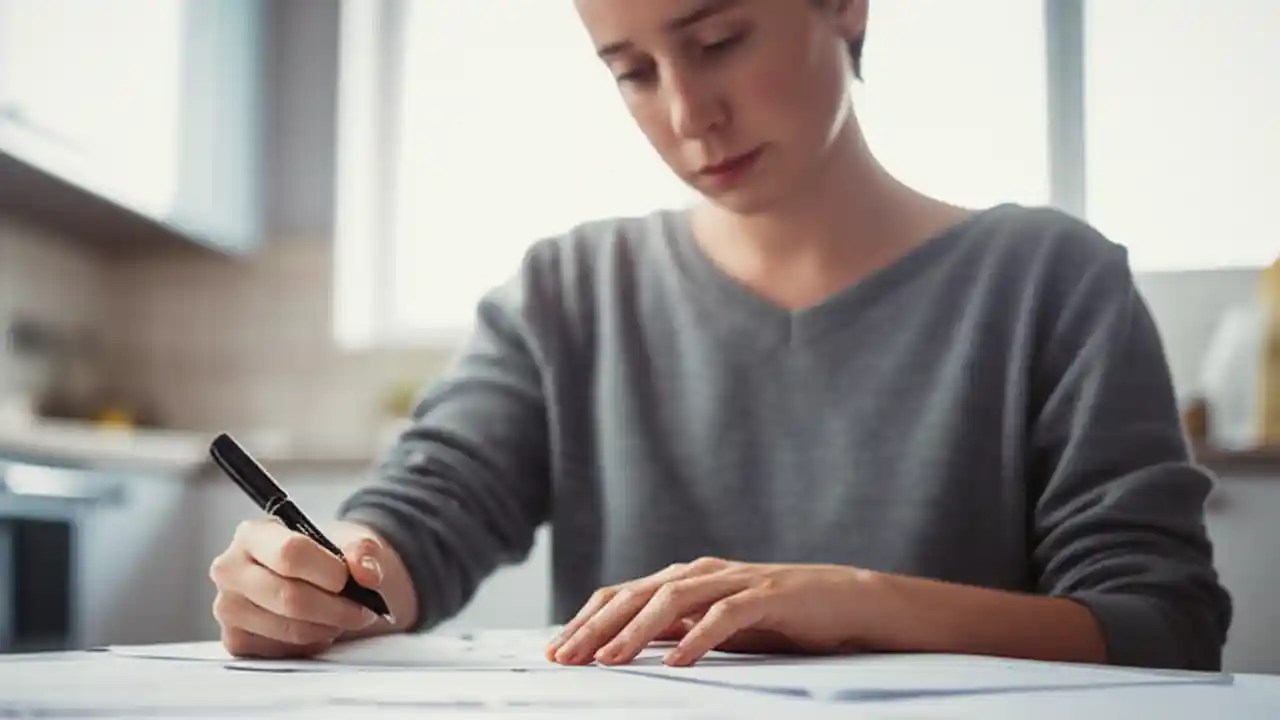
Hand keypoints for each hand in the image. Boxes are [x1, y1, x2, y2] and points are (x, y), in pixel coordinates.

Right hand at [209, 519, 391, 657]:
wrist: (318, 579)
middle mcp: (230, 570)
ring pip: (289, 628)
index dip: (328, 571)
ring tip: (342, 616)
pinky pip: (282, 651)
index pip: (289, 553)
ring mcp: (228, 607)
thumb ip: (363, 551)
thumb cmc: (328, 557)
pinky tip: (318, 628)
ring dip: (327, 627)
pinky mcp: (236, 640)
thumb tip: (367, 573)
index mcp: (252, 534)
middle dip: (336, 608)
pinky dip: (311, 644)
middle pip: (289, 597)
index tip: (348, 579)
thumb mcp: (352, 541)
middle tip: (362, 610)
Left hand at [544, 557, 868, 666]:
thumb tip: (626, 648)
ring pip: (672, 600)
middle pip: (636, 595)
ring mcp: (733, 580)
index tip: (556, 652)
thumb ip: (675, 630)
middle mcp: (702, 572)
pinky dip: (699, 637)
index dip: (586, 621)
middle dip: (596, 628)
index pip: (622, 595)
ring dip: (636, 632)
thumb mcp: (714, 626)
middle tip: (565, 658)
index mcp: (685, 578)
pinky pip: (725, 615)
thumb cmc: (778, 616)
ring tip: (609, 660)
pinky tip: (678, 661)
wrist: (845, 601)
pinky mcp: (766, 594)